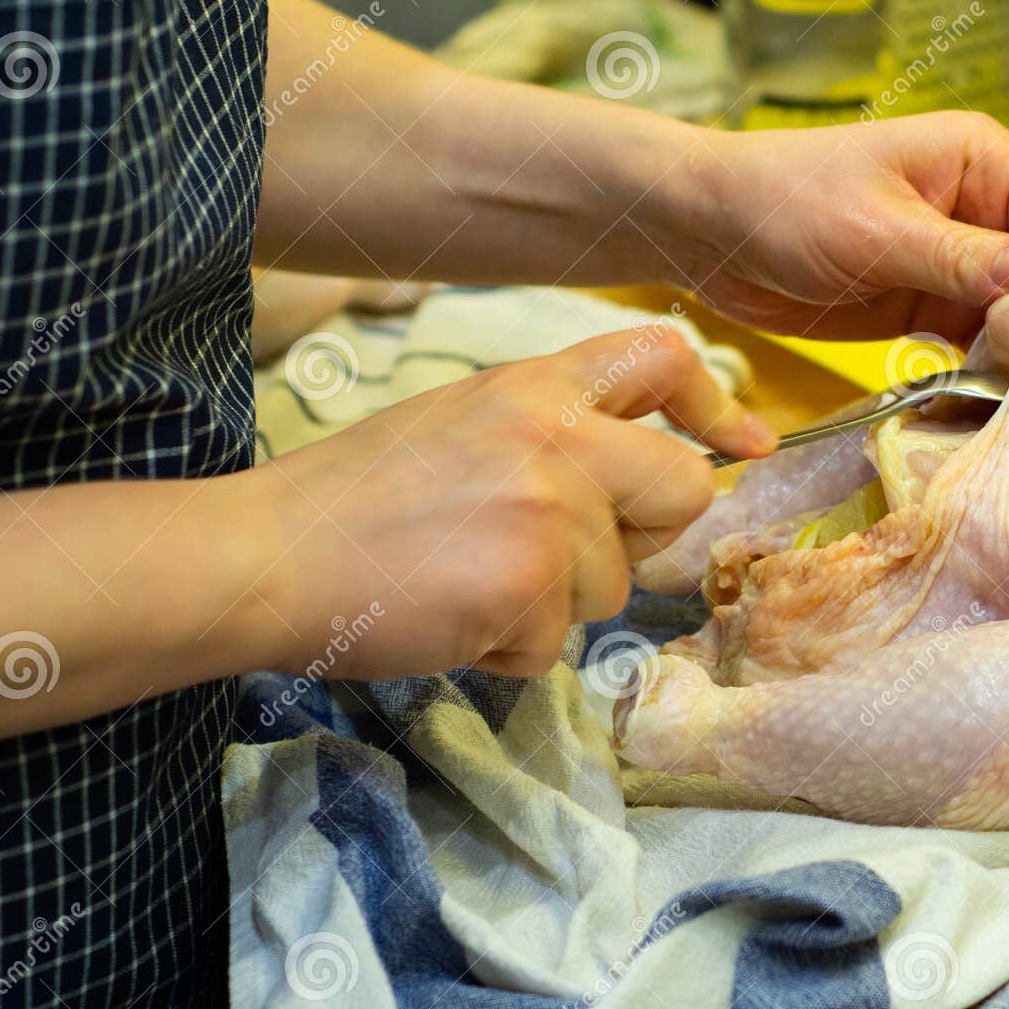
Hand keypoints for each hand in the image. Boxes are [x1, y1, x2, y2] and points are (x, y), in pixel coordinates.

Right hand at [251, 327, 772, 679]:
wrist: (264, 555)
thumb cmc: (355, 498)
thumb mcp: (462, 424)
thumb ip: (554, 434)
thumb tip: (638, 470)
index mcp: (536, 386)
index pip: (662, 359)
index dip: (715, 405)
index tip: (744, 447)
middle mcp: (555, 435)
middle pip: (685, 491)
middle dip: (645, 536)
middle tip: (565, 552)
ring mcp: (545, 510)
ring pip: (616, 584)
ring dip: (553, 605)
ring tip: (470, 581)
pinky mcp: (525, 585)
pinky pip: (558, 644)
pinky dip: (508, 650)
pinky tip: (451, 616)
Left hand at [687, 112, 1008, 360]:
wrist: (712, 234)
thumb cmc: (783, 202)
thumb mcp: (873, 230)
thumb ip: (958, 258)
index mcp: (982, 161)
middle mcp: (983, 207)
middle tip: (1007, 360)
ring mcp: (961, 262)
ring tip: (984, 384)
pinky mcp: (932, 307)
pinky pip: (986, 342)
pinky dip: (987, 370)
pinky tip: (963, 393)